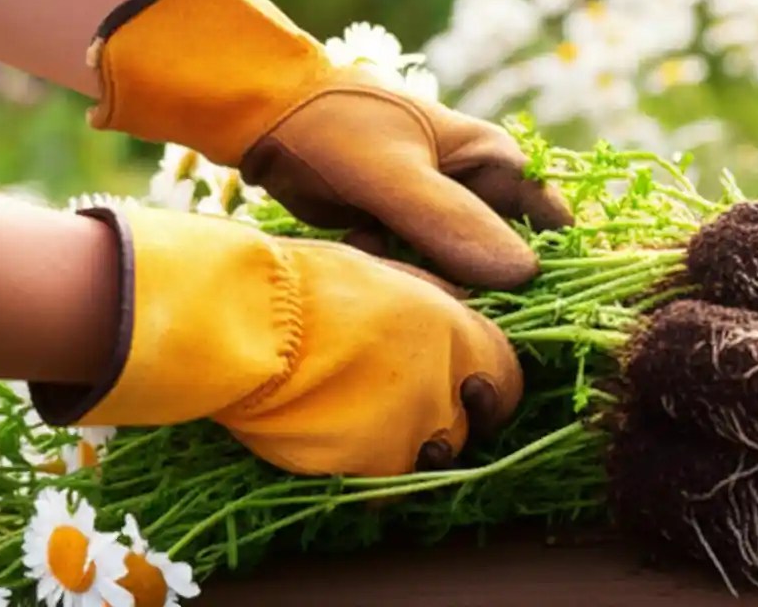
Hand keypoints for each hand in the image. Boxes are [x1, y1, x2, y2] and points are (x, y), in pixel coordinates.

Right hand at [30, 205, 520, 476]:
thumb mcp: (393, 277)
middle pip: (467, 427)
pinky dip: (361, 465)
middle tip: (396, 396)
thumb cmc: (311, 284)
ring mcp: (413, 435)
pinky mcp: (369, 468)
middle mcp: (450, 391)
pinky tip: (330, 433)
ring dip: (400, 443)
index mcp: (465, 337)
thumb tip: (455, 323)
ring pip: (424, 456)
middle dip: (441, 417)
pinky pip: (380, 481)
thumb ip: (438, 311)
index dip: (487, 388)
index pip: (508, 385)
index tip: (465, 385)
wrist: (248, 323)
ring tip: (353, 410)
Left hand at [85, 0, 569, 288]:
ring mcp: (444, 217)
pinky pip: (422, 274)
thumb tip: (524, 275)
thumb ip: (452, 222)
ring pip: (460, 276)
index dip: (550, 271)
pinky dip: (396, 273)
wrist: (264, 117)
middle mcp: (481, 192)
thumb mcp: (392, 175)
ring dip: (425, 280)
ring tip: (374, 248)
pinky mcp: (409, 235)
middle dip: (471, 284)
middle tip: (421, 281)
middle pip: (504, 262)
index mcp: (496, 163)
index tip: (524, 311)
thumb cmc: (334, 129)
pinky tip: (358, 244)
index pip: (551, 225)